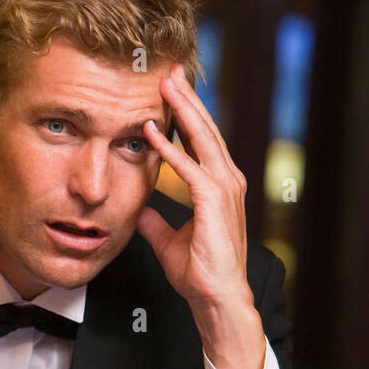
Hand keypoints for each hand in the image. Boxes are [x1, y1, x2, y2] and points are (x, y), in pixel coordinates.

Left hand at [136, 64, 248, 305]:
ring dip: (183, 110)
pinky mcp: (214, 202)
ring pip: (202, 139)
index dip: (186, 114)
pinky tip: (152, 132)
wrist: (216, 297)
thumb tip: (142, 208)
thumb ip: (155, 220)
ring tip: (164, 84)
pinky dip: (170, 148)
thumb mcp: (168, 240)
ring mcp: (224, 188)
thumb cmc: (199, 273)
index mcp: (218, 185)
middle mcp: (226, 180)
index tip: (169, 91)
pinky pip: (190, 168)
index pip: (201, 140)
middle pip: (205, 129)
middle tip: (169, 71)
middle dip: (187, 98)